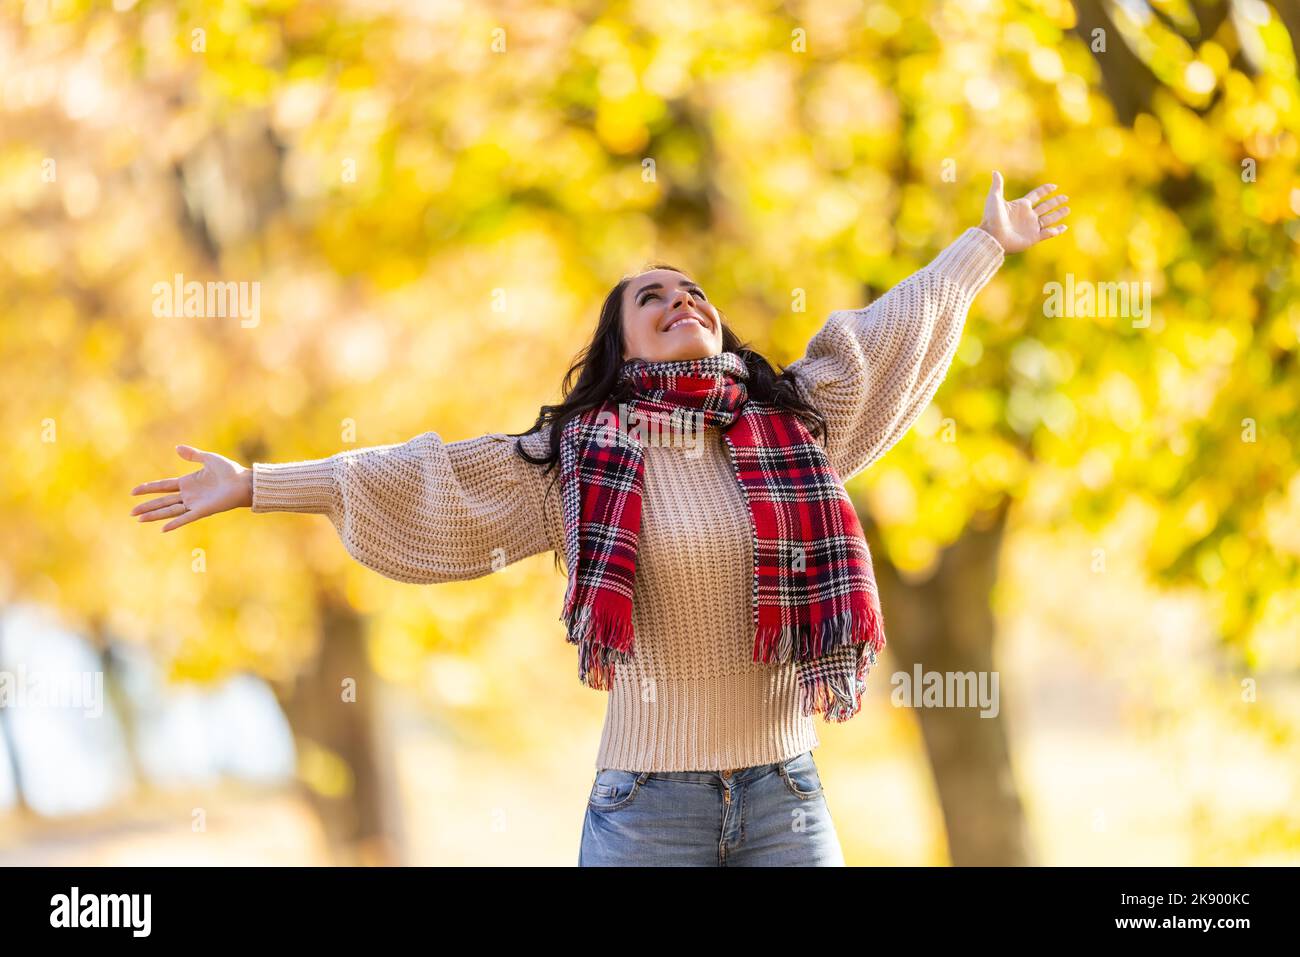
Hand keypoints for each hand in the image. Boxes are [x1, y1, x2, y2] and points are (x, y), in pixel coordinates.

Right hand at [130, 445, 252, 531]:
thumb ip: (193, 455)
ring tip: (139, 519)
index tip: (133, 491)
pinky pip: (186, 518)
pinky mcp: (203, 510)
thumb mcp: (208, 459)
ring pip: (170, 510)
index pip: (163, 486)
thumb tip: (177, 448)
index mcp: (187, 482)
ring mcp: (194, 504)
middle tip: (131, 512)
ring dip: (155, 515)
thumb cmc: (229, 471)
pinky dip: (175, 522)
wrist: (244, 482)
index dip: (148, 488)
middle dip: (147, 506)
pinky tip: (163, 528)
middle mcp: (188, 495)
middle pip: (163, 501)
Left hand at [978, 171, 1068, 253]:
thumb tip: (995, 171)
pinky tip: (1064, 227)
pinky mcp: (1033, 238)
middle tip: (1066, 197)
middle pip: (1045, 206)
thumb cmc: (991, 218)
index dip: (1045, 190)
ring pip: (1049, 219)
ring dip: (1058, 214)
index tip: (1054, 186)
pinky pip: (1048, 233)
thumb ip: (998, 185)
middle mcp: (1028, 216)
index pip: (1036, 195)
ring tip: (1067, 209)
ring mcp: (1031, 227)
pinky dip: (1056, 231)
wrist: (991, 236)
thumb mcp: (994, 198)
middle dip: (1055, 202)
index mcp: (1021, 205)